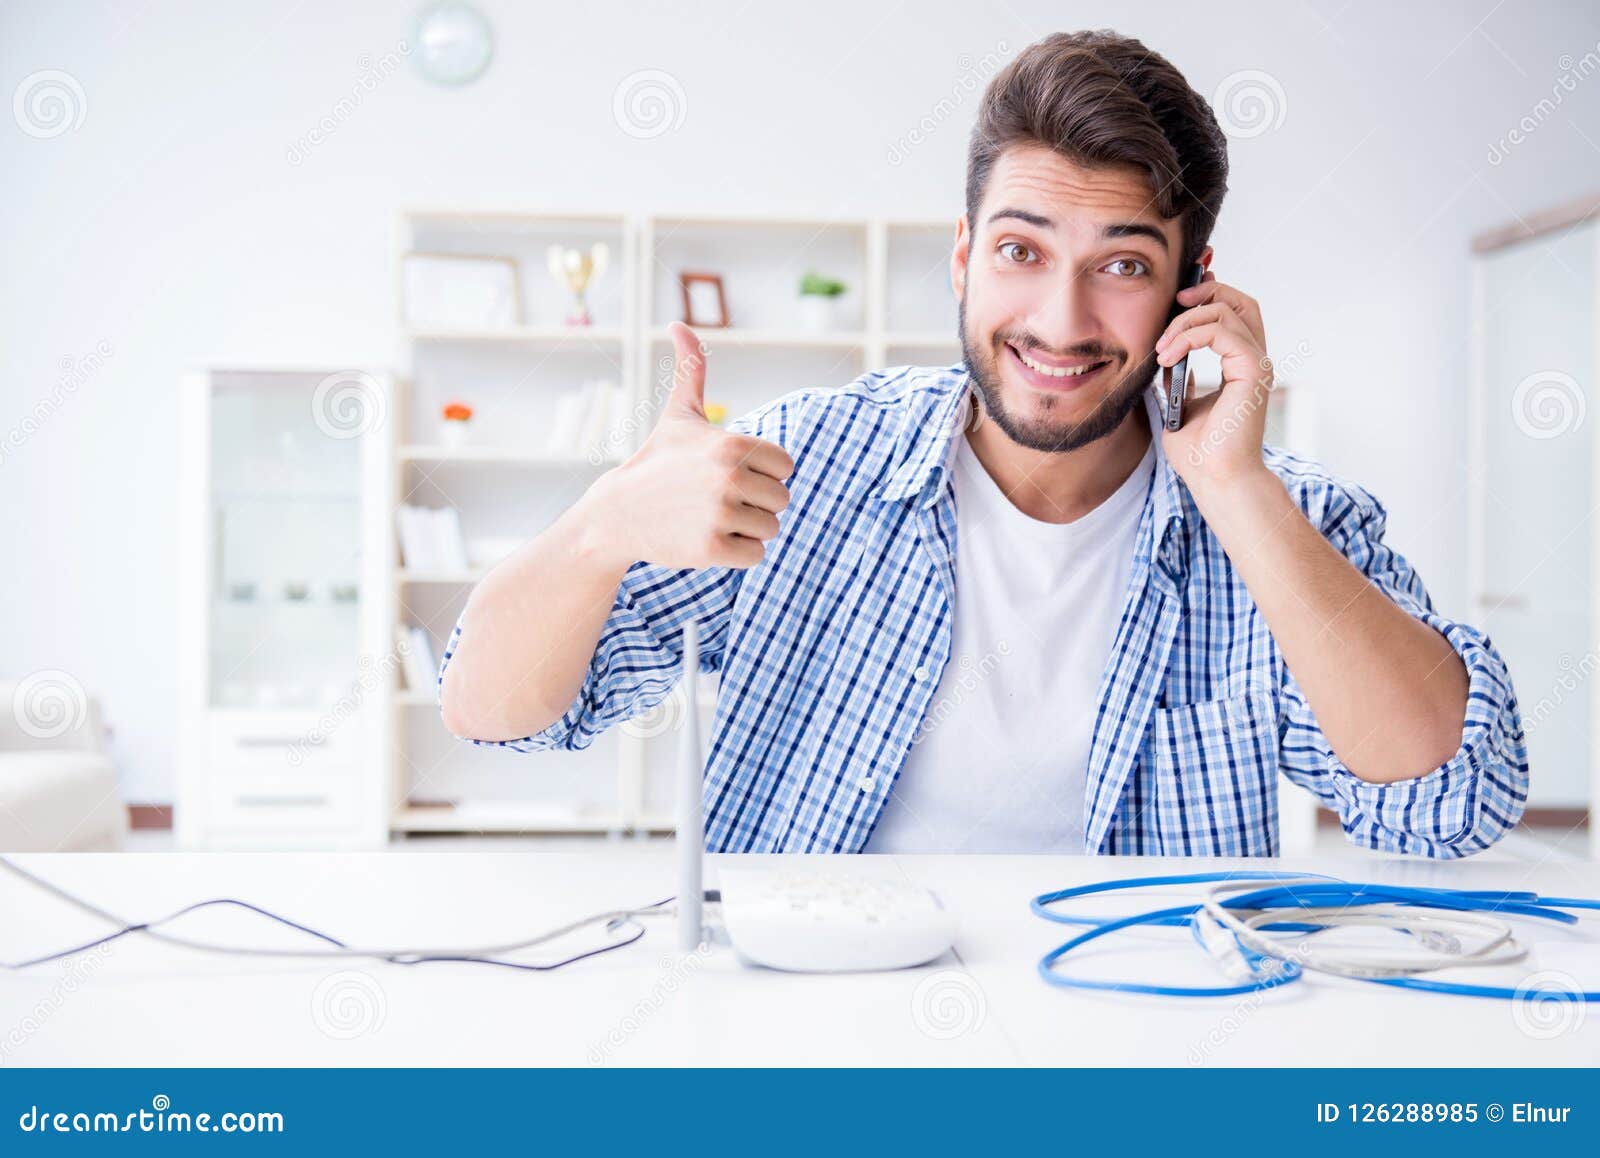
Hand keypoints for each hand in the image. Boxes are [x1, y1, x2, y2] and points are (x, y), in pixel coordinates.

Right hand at [582, 321, 793, 569]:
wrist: (617, 513)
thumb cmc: (657, 462)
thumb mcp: (679, 415)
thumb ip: (691, 369)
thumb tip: (677, 324)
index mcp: (732, 443)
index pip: (786, 467)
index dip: (762, 474)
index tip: (728, 474)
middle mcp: (729, 476)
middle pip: (781, 500)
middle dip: (754, 504)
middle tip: (714, 500)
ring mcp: (720, 513)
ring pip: (770, 530)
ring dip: (745, 529)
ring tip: (708, 518)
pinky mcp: (712, 548)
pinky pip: (755, 556)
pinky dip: (736, 553)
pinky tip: (706, 539)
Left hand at [1153, 271, 1274, 490]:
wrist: (1214, 478)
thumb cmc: (1199, 452)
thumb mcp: (1180, 404)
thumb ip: (1179, 379)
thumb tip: (1168, 358)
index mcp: (1240, 366)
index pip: (1234, 315)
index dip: (1210, 296)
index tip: (1178, 298)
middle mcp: (1253, 360)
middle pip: (1241, 301)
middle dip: (1207, 291)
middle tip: (1174, 301)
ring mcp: (1256, 364)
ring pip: (1227, 311)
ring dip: (1186, 322)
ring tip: (1162, 348)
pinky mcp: (1253, 371)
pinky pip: (1221, 332)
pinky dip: (1190, 336)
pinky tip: (1169, 356)